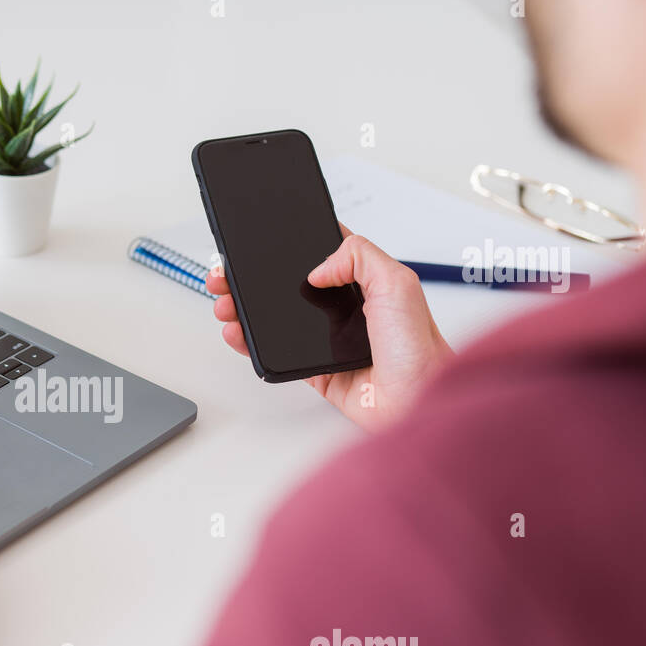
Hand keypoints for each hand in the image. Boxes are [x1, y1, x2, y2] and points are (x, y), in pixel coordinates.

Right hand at [209, 225, 453, 430]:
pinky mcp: (315, 369)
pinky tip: (237, 332)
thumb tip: (318, 266)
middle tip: (228, 275)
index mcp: (364, 282)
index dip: (291, 246)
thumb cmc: (419, 351)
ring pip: (276, 318)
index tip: (261, 241)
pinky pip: (276, 353)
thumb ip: (361, 257)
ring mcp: (326, 339)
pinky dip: (251, 343)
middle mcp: (343, 308)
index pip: (320, 255)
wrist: (417, 404)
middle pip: (288, 286)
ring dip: (246, 309)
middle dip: (254, 279)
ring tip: (226, 302)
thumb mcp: (398, 284)